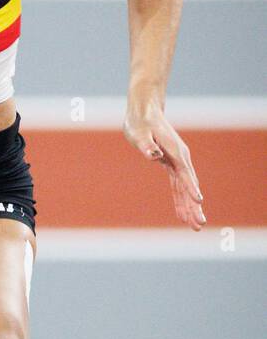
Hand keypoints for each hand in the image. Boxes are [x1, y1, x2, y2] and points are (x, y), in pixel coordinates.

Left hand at [123, 104, 205, 230]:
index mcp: (175, 151)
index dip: (191, 187)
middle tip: (199, 224)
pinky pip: (178, 187)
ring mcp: (178, 162)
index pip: (184, 172)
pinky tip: (182, 215)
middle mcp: (180, 158)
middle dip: (194, 206)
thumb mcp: (139, 132)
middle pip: (189, 185)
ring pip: (185, 189)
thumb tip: (153, 155)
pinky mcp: (172, 165)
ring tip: (195, 226)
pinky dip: (181, 200)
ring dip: (190, 207)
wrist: (144, 112)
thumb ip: (146, 144)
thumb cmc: (140, 122)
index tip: (199, 200)